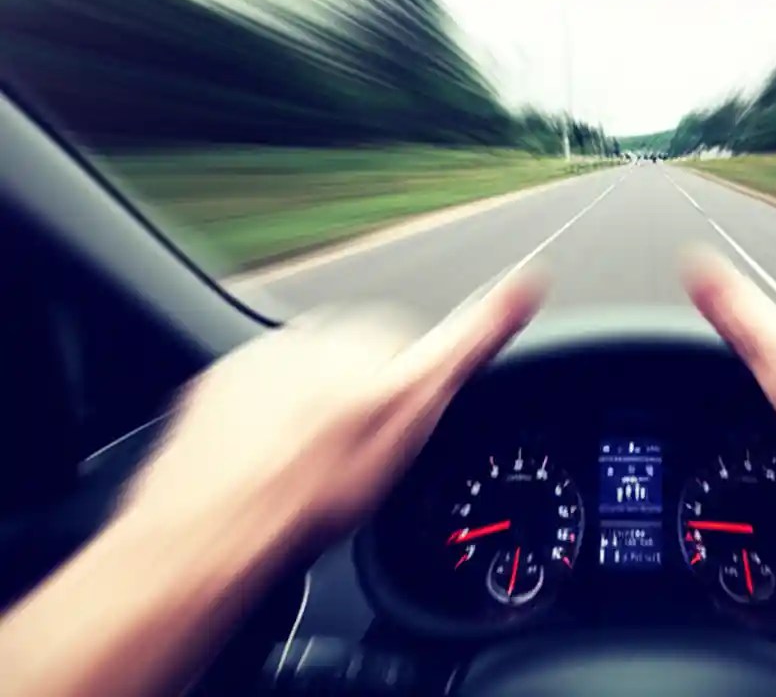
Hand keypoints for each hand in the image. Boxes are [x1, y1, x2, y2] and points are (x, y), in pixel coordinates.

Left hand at [126, 271, 542, 548]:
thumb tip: (528, 282)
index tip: (405, 434)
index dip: (419, 397)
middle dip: (367, 404)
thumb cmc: (320, 482)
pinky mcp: (220, 386)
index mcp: (365, 336)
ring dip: (319, 416)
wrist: (217, 524)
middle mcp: (310, 336)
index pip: (415, 348)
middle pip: (362, 364)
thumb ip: (472, 340)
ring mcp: (259, 359)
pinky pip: (260, 397)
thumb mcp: (416, 409)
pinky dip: (271, 427)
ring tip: (315, 474)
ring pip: (311, 382)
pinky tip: (276, 467)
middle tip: (362, 464)